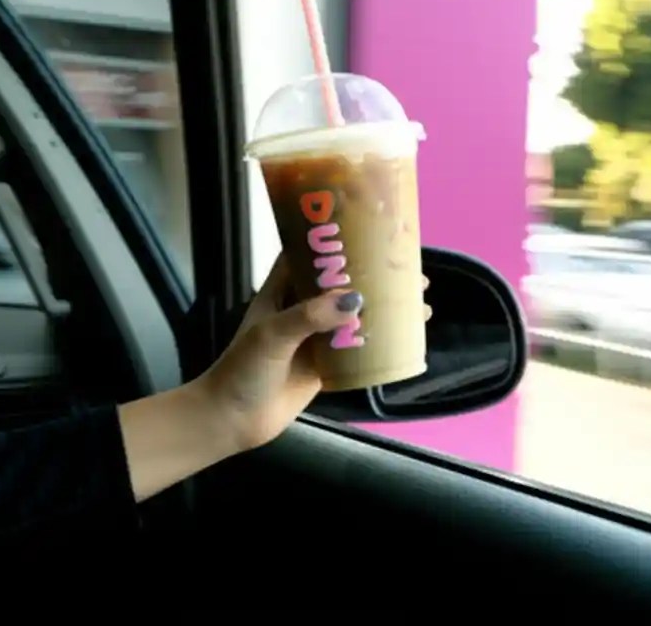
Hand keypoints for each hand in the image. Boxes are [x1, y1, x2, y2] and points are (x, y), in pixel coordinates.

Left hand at [119, 253, 428, 501]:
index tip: (370, 230)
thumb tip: (356, 300)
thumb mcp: (273, 334)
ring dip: (384, 308)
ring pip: (355, 315)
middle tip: (410, 271)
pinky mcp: (327, 365)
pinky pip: (359, 348)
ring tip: (418, 302)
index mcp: (282, 290)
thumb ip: (310, 316)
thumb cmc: (242, 370)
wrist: (232, 420)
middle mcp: (301, 308)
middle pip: (343, 283)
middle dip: (375, 275)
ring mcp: (315, 337)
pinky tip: (405, 338)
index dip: (337, 240)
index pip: (311, 254)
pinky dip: (381, 341)